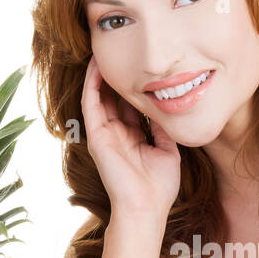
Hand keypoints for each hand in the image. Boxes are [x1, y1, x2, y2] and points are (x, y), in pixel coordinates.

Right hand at [81, 55, 181, 220]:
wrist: (146, 208)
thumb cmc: (158, 187)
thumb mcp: (168, 152)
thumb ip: (163, 130)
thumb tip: (166, 110)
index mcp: (133, 137)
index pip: (131, 105)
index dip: (134, 86)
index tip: (141, 66)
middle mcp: (116, 133)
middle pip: (114, 97)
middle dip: (117, 75)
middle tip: (121, 50)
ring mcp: (104, 134)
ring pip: (99, 96)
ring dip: (101, 74)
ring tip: (105, 49)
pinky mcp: (96, 135)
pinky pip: (91, 103)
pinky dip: (92, 83)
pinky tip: (97, 65)